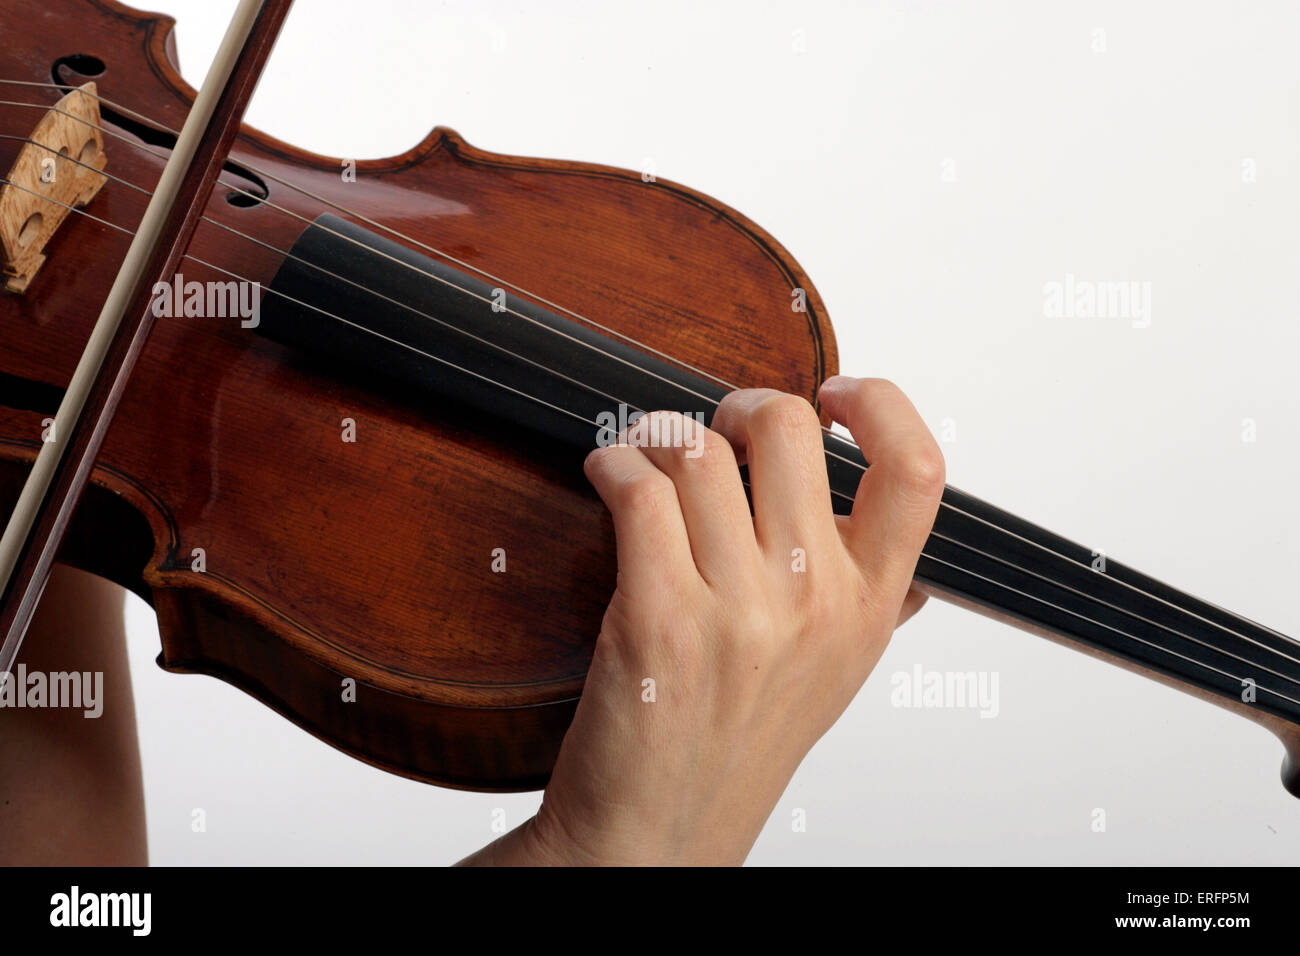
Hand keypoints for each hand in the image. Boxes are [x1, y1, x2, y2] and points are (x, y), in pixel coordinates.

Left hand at [460, 376, 943, 865]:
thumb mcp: (836, 675)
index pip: (919, 472)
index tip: (837, 393)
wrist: (658, 831)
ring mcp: (739, 611)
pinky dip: (614, 463)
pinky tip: (609, 477)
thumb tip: (910, 559)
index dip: (882, 406)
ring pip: (699, 451)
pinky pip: (640, 489)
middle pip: (788, 430)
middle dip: (739, 406)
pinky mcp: (660, 616)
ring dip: (659, 435)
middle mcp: (815, 603)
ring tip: (647, 457)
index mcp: (869, 606)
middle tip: (716, 426)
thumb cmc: (739, 745)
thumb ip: (873, 604)